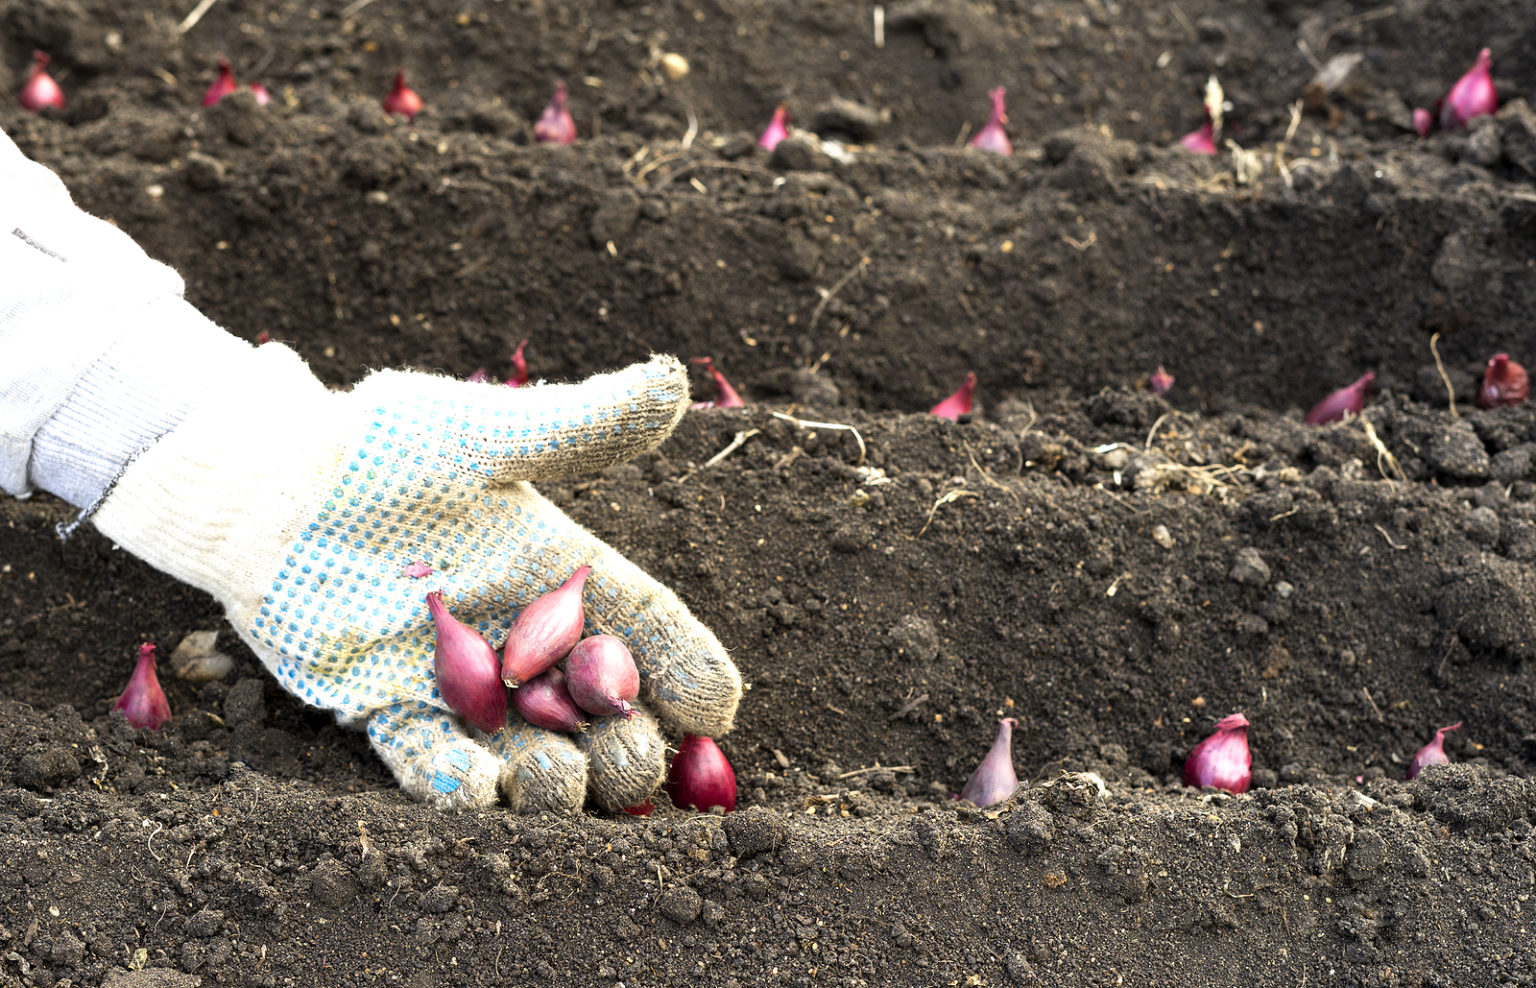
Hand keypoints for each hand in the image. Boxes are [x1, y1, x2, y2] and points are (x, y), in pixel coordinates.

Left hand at [92, 345, 740, 810]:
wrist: (268, 483)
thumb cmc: (384, 448)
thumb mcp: (487, 434)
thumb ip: (581, 425)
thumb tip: (673, 380)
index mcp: (561, 573)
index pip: (647, 627)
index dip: (690, 668)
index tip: (720, 711)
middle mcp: (523, 636)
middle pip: (602, 712)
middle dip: (631, 747)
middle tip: (632, 759)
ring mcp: (460, 682)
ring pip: (530, 752)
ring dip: (557, 782)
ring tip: (557, 778)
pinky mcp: (390, 710)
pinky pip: (431, 765)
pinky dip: (457, 787)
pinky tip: (478, 791)